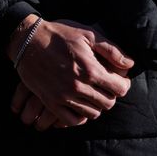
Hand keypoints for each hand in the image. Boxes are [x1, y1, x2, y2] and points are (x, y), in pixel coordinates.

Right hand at [10, 15, 133, 124]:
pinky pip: (72, 120)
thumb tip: (129, 63)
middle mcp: (78, 86)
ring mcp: (64, 96)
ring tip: (91, 93)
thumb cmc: (58, 34)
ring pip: (92, 113)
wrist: (27, 40)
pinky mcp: (51, 102)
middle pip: (108, 103)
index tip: (117, 79)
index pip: (120, 89)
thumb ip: (111, 49)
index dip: (122, 84)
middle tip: (103, 85)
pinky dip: (79, 116)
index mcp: (90, 70)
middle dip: (110, 94)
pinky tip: (79, 105)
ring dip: (95, 105)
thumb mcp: (87, 34)